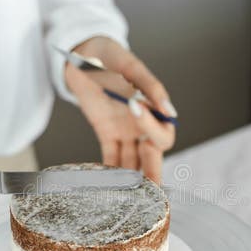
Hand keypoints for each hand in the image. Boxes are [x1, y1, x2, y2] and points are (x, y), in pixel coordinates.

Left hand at [64, 36, 176, 184]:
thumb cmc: (109, 57)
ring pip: (131, 162)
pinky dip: (108, 171)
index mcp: (154, 109)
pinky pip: (110, 157)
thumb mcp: (130, 67)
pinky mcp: (107, 134)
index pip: (162, 134)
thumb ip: (150, 87)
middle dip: (152, 175)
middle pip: (152, 157)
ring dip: (128, 178)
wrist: (82, 55)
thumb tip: (169, 110)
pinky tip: (105, 183)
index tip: (134, 107)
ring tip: (124, 194)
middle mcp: (143, 124)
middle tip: (148, 192)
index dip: (152, 128)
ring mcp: (125, 131)